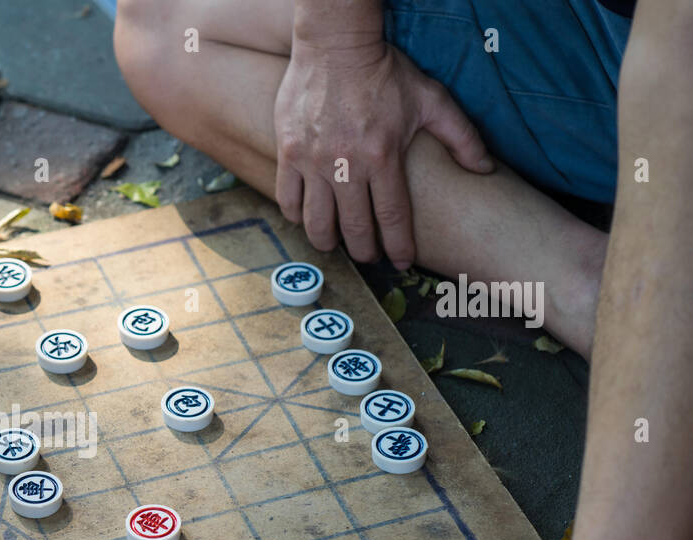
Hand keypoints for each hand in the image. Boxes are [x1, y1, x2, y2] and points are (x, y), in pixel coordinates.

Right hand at [274, 41, 492, 267]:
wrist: (336, 44)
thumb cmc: (385, 71)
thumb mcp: (431, 99)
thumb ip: (461, 136)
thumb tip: (485, 170)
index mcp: (383, 156)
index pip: (392, 216)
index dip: (398, 246)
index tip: (401, 262)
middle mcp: (346, 165)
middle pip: (354, 228)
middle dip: (364, 251)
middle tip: (369, 258)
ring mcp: (313, 161)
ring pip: (316, 221)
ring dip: (327, 241)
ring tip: (334, 244)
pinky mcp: (289, 152)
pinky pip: (288, 198)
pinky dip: (296, 215)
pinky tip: (306, 218)